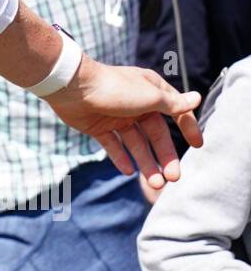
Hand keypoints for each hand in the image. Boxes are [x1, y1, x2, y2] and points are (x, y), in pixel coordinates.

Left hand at [45, 56, 201, 188]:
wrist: (72, 87)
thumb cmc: (115, 88)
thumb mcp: (150, 97)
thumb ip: (173, 104)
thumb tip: (197, 99)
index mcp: (151, 91)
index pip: (176, 111)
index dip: (188, 127)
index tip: (198, 146)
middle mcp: (136, 103)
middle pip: (156, 134)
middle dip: (165, 156)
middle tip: (174, 178)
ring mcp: (117, 116)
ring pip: (136, 143)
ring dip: (146, 162)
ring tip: (155, 183)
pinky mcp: (98, 126)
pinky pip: (113, 145)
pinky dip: (121, 158)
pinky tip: (129, 172)